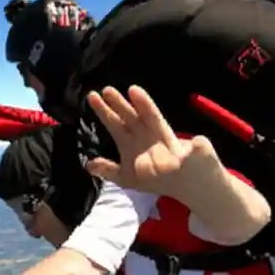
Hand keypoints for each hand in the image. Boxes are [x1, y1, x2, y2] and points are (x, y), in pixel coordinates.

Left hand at [82, 85, 219, 195]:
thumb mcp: (129, 178)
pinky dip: (184, 142)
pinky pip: (183, 143)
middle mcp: (147, 137)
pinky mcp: (185, 145)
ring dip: (143, 105)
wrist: (186, 185)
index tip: (93, 96)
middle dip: (120, 105)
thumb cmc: (158, 180)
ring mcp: (166, 139)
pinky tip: (182, 134)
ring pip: (152, 120)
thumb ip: (110, 170)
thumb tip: (89, 166)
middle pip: (131, 118)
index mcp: (132, 144)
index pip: (116, 125)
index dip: (105, 111)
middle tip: (106, 89)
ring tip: (132, 89)